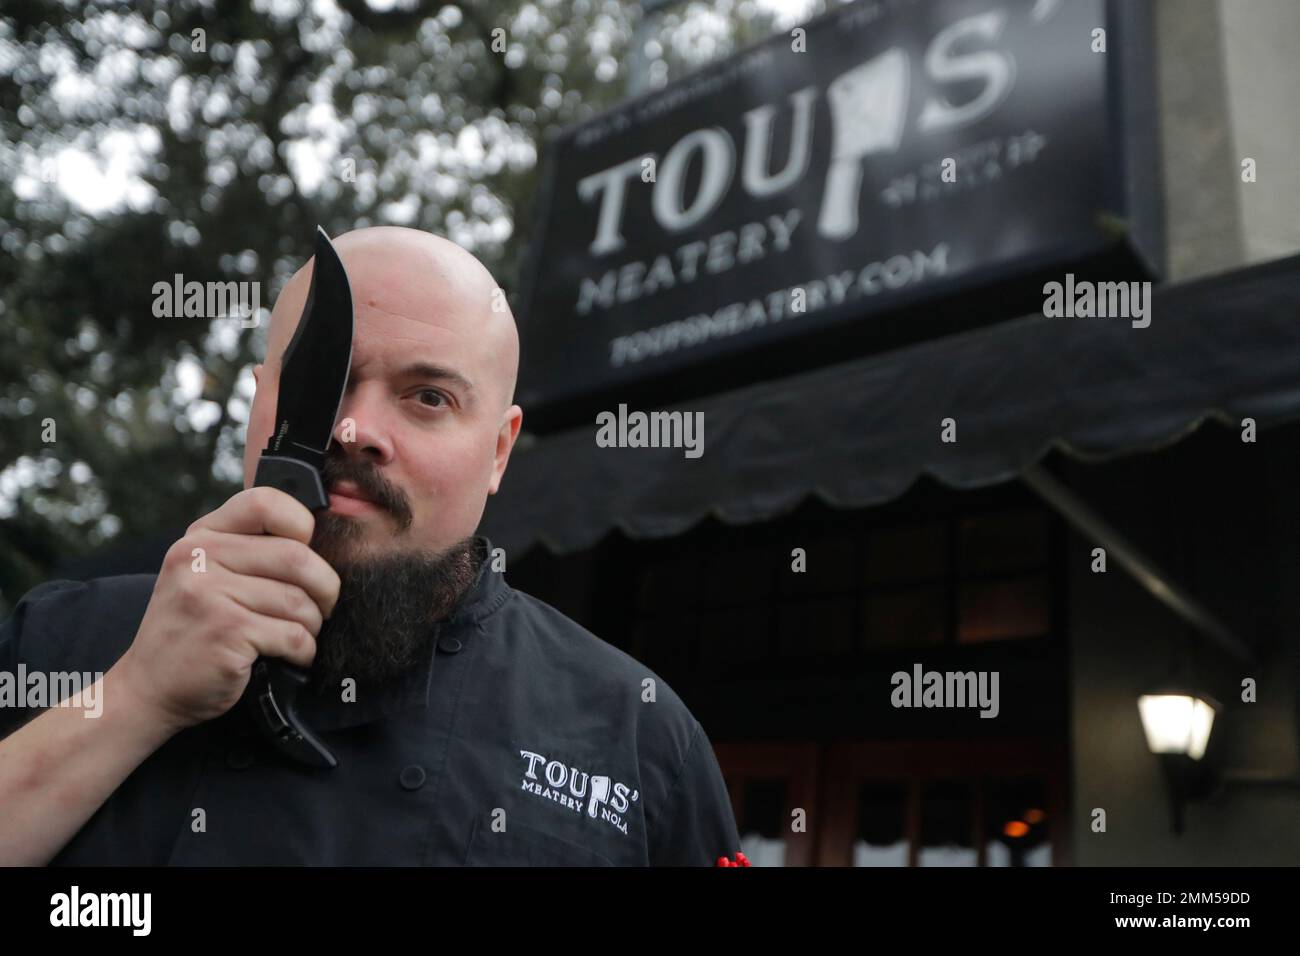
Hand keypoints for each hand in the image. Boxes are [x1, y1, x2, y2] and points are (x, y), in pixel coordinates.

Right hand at [114, 487, 340, 730]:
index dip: (302, 525)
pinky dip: (304, 651)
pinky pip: (293, 635)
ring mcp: (210, 594)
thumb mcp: (203, 575)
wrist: (147, 690)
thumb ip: (246, 550)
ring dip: (312, 625)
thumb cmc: (192, 631)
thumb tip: (318, 538)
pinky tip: (291, 657)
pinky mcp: (226, 632)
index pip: (265, 501)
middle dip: (325, 588)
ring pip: (299, 601)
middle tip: (323, 607)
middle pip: (297, 557)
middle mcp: (200, 558)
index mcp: (201, 537)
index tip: (308, 552)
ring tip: (300, 636)